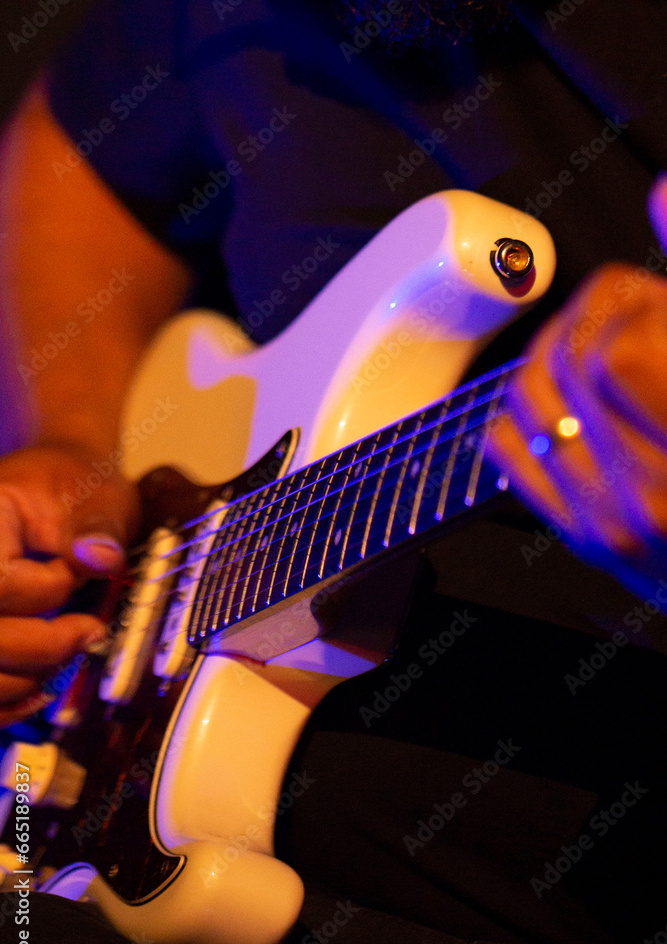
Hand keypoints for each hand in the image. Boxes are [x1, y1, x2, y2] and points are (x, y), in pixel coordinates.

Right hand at [0, 442, 138, 726]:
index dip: (44, 591)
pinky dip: (5, 700)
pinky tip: (38, 686)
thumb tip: (99, 558)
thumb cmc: (74, 487)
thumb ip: (97, 528)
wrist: (55, 484)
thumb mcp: (96, 494)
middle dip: (38, 648)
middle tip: (88, 633)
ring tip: (66, 651)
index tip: (75, 575)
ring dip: (22, 678)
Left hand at [488, 179, 666, 599]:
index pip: (616, 351)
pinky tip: (566, 395)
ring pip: (528, 398)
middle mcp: (653, 497)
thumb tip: (662, 189)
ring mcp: (610, 522)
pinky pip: (508, 445)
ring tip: (592, 342)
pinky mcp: (581, 536)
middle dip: (590, 313)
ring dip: (551, 349)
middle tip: (623, 306)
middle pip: (569, 363)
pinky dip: (521, 404)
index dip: (628, 303)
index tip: (646, 295)